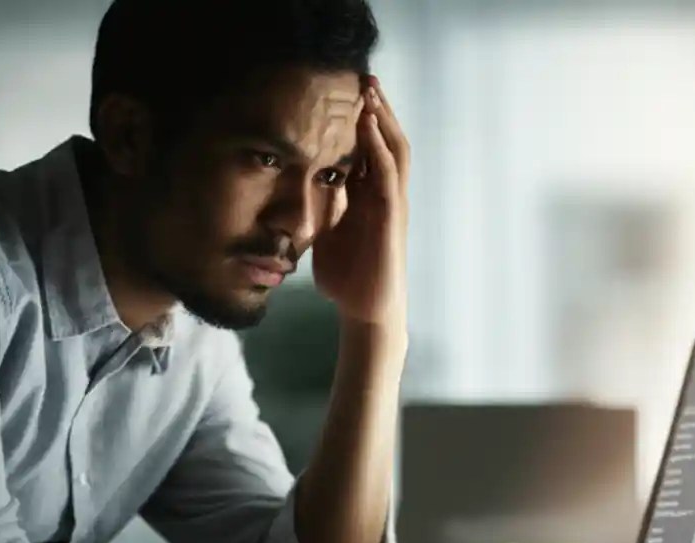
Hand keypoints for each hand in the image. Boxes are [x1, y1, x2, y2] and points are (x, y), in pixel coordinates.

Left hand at [313, 76, 408, 330]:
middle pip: (388, 142)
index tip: (349, 91)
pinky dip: (381, 151)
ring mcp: (392, 206)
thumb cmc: (348, 278)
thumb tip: (300, 191)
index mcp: (369, 198)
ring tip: (372, 93)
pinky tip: (372, 131)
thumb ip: (321, 209)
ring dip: (384, 121)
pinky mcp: (392, 219)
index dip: (363, 120)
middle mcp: (385, 196)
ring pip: (395, 152)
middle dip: (378, 109)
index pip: (369, 149)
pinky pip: (389, 178)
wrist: (365, 312)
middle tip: (366, 77)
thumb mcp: (327, 234)